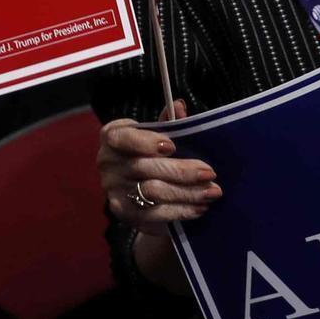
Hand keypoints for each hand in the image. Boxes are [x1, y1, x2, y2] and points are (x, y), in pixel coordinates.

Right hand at [98, 110, 217, 231]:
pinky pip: (155, 213)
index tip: (172, 147)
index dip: (146, 142)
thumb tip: (179, 105)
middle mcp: (107, 161)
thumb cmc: (151, 155)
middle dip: (182, 171)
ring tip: (212, 191)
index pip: (123, 138)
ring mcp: (113, 189)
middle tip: (210, 173)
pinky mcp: (124, 211)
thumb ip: (168, 123)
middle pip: (145, 167)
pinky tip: (199, 207)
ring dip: (187, 192)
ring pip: (153, 192)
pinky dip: (181, 210)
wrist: (138, 192)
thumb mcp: (158, 136)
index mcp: (113, 136)